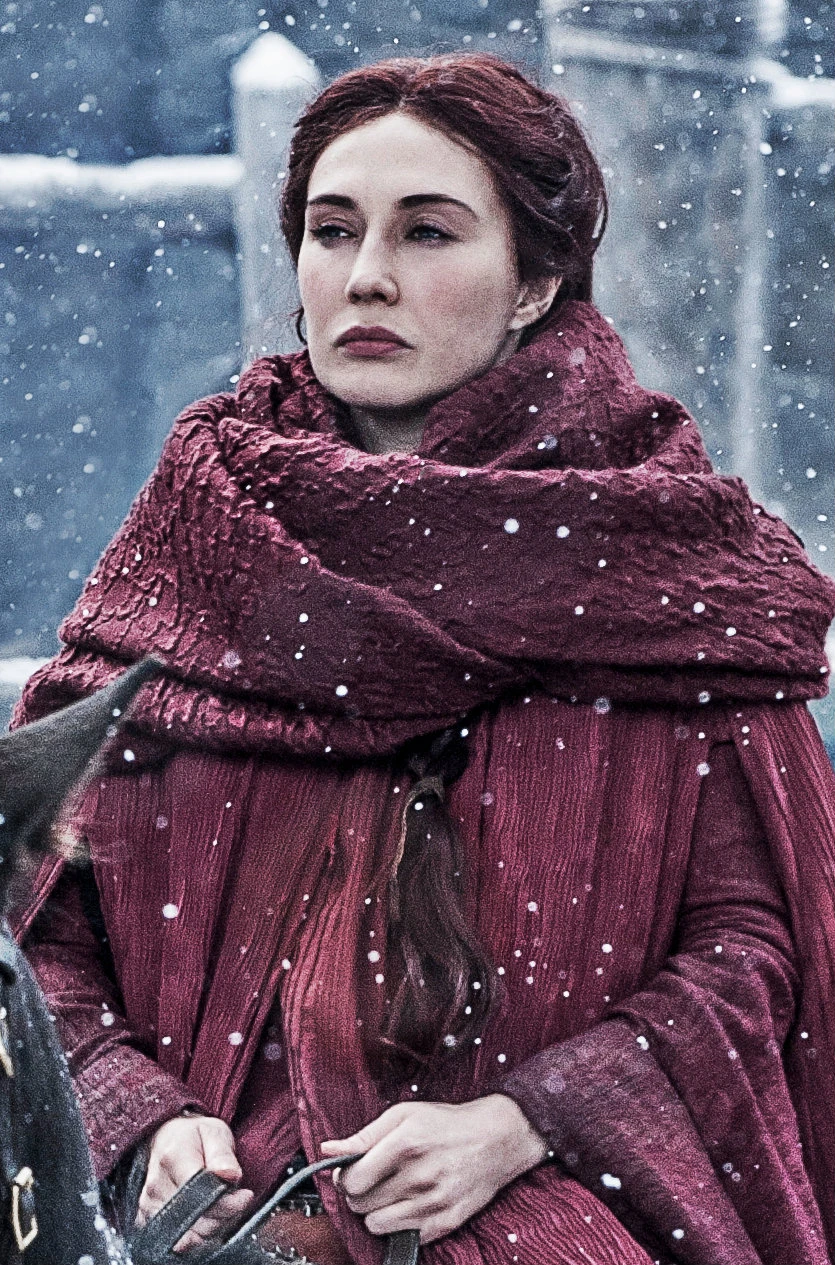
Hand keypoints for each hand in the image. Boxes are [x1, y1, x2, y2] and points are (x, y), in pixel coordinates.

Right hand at [136, 1114, 254, 1251]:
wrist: (168, 1139)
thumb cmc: (194, 1136)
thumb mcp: (214, 1132)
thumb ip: (223, 1153)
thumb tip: (230, 1174)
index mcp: (172, 1157)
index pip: (202, 1194)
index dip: (227, 1202)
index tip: (246, 1196)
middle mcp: (156, 1185)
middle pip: (196, 1219)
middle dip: (224, 1215)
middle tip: (237, 1200)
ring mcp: (149, 1204)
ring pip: (190, 1234)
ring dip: (213, 1226)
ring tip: (222, 1205)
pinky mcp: (147, 1219)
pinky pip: (179, 1240)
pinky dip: (199, 1235)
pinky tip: (208, 1218)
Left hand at [320, 1094, 547, 1244]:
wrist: (497, 1139)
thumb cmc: (447, 1123)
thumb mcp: (404, 1114)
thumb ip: (364, 1135)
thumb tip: (329, 1149)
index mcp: (406, 1142)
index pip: (353, 1180)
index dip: (346, 1178)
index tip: (352, 1173)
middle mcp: (420, 1174)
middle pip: (361, 1204)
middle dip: (359, 1194)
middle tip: (372, 1181)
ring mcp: (434, 1201)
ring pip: (377, 1225)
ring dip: (377, 1212)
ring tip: (390, 1193)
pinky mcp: (446, 1222)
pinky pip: (405, 1236)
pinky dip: (401, 1224)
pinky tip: (410, 1204)